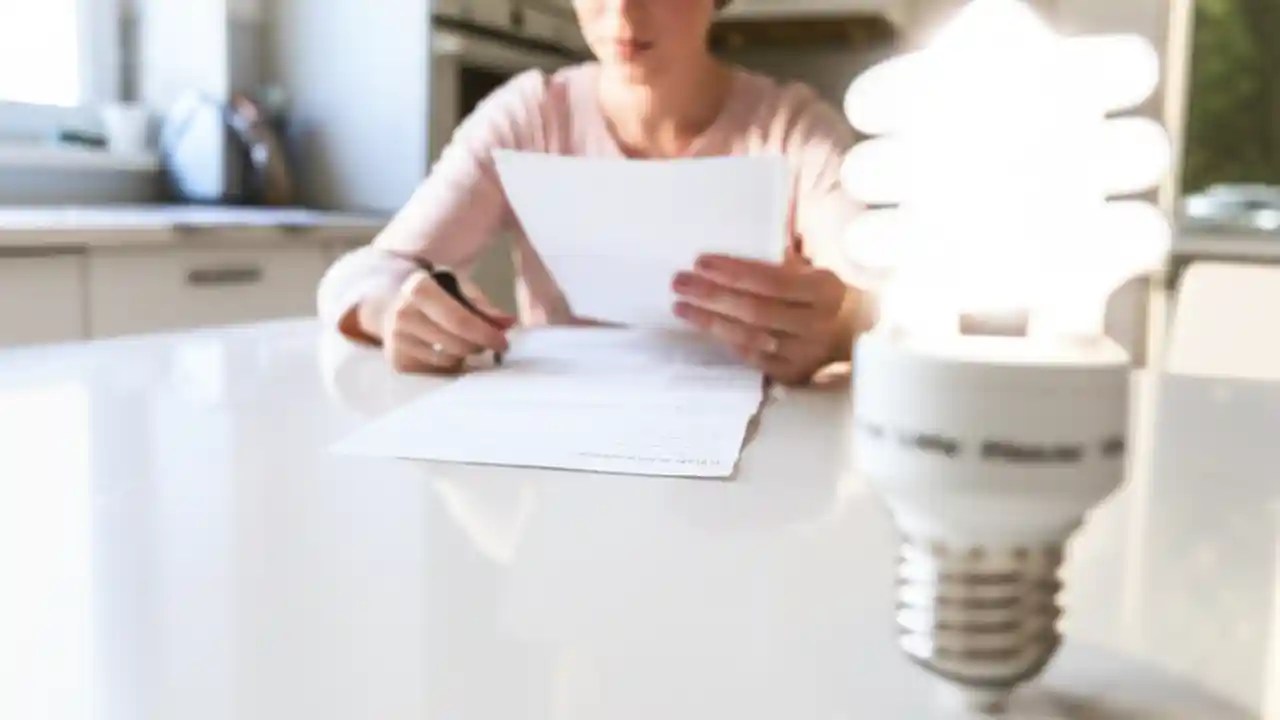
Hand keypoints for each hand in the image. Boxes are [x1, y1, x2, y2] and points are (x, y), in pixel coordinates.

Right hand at [366, 271, 514, 373]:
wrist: (391, 308)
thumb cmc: (433, 298)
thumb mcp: (457, 289)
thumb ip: (482, 305)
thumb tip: (508, 323)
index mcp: (419, 289)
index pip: (459, 320)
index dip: (485, 334)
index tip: (503, 342)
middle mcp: (403, 314)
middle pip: (456, 344)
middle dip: (479, 347)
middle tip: (488, 343)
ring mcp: (397, 341)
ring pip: (448, 361)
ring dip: (465, 356)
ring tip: (464, 343)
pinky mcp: (398, 362)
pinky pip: (437, 372)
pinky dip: (450, 365)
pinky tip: (447, 352)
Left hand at [673, 253, 852, 384]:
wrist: (860, 335)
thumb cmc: (826, 296)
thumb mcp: (813, 273)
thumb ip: (777, 267)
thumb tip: (724, 262)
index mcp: (825, 290)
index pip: (771, 281)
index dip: (733, 272)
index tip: (700, 262)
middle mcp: (817, 324)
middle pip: (755, 310)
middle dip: (712, 295)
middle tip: (679, 283)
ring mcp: (806, 353)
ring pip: (750, 336)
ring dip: (710, 321)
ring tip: (681, 306)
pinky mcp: (795, 374)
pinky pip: (753, 357)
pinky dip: (727, 341)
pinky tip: (706, 327)